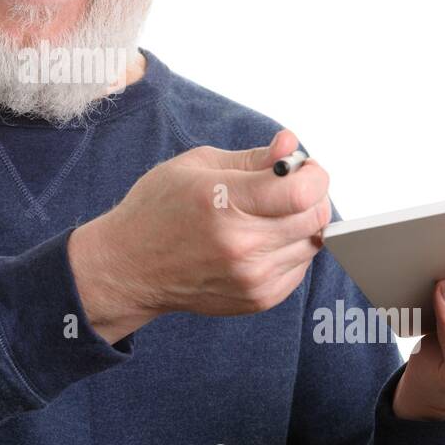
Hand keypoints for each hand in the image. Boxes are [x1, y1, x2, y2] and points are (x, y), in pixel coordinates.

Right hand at [68, 129, 330, 343]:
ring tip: (269, 214)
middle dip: (311, 195)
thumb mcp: (197, 165)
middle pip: (314, 217)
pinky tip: (261, 240)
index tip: (303, 168)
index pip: (302, 192)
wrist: (130, 266)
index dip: (313, 174)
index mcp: (223, 202)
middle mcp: (240, 244)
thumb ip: (253, 157)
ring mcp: (251, 277)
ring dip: (301, 223)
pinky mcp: (257, 299)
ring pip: (312, 243)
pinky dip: (290, 249)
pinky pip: (299, 267)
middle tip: (290, 187)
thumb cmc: (158, 209)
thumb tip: (290, 145)